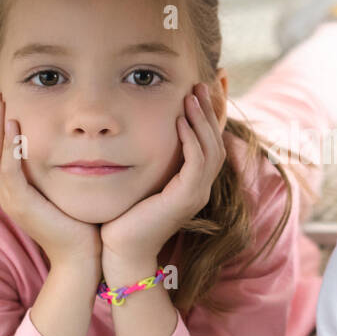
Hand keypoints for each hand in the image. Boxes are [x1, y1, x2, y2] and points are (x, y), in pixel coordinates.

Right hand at [0, 88, 100, 272]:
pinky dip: (8, 147)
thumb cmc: (81, 224)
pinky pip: (9, 171)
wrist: (84, 258)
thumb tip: (73, 143)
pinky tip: (12, 125)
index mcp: (16, 188)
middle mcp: (8, 193)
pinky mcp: (22, 206)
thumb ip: (61, 168)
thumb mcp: (65, 189)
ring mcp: (12, 200)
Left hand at [100, 82, 225, 276]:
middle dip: (210, 111)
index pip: (210, 143)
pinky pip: (197, 163)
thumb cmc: (123, 217)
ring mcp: (196, 194)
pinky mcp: (186, 198)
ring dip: (202, 120)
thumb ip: (147, 159)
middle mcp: (200, 188)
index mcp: (192, 184)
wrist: (120, 251)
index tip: (206, 89)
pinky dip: (192, 140)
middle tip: (201, 85)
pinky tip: (180, 121)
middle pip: (217, 142)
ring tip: (191, 96)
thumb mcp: (139, 180)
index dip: (211, 116)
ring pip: (211, 149)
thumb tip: (135, 130)